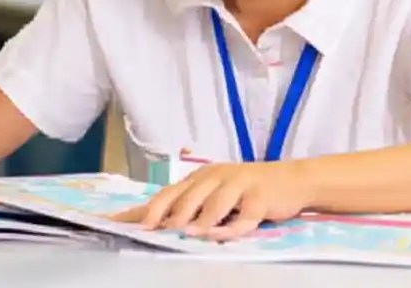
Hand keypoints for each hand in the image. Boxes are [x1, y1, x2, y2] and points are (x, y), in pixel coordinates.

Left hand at [112, 161, 312, 240]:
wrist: (290, 179)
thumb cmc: (246, 190)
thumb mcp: (214, 193)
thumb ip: (189, 205)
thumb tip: (155, 223)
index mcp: (200, 178)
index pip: (167, 193)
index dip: (145, 208)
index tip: (120, 220)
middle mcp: (216, 177)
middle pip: (187, 195)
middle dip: (167, 213)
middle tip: (151, 228)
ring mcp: (239, 184)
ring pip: (215, 203)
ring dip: (200, 218)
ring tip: (185, 233)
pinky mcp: (260, 197)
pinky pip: (247, 215)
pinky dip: (234, 226)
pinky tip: (222, 234)